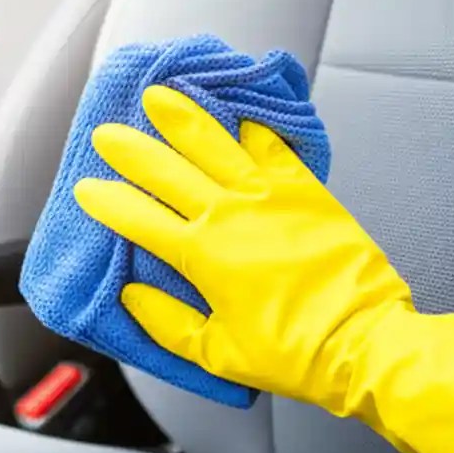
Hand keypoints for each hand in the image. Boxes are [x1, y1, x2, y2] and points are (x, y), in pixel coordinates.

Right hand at [74, 85, 411, 408]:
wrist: (366, 342)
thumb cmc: (293, 353)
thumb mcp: (218, 355)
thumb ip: (168, 323)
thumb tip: (133, 295)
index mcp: (202, 256)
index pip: (140, 219)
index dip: (109, 202)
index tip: (87, 189)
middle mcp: (229, 215)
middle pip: (168, 170)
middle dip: (132, 150)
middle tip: (107, 134)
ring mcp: (269, 196)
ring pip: (215, 143)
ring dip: (183, 118)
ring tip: (159, 97)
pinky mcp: (306, 191)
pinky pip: (272, 148)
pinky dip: (251, 129)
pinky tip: (237, 116)